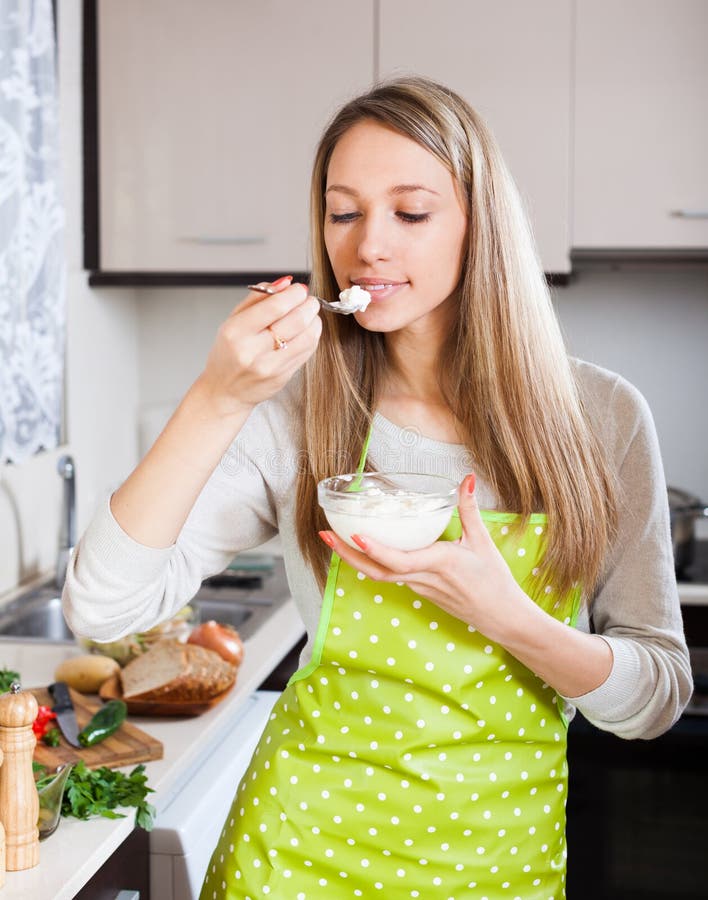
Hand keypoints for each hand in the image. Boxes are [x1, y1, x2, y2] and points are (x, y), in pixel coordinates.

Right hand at [197, 276, 321, 416]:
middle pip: (296, 320)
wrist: (225, 391)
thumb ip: (258, 298)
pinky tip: (306, 330)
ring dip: (314, 320)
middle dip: (309, 305)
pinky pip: (307, 352)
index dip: (294, 294)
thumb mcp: (232, 321)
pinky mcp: (283, 377)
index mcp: (236, 331)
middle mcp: (253, 350)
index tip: (299, 289)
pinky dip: (312, 336)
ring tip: (309, 314)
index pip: (275, 306)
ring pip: (307, 337)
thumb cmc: (228, 353)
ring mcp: (270, 366)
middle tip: (309, 300)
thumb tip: (285, 283)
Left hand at [319, 473, 527, 642]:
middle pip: (377, 571)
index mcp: (439, 563)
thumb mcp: (483, 541)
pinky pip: (389, 577)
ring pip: (379, 576)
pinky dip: (371, 563)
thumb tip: (465, 478)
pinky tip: (359, 548)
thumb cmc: (495, 581)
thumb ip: (469, 509)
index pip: (400, 560)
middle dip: (347, 555)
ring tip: (333, 539)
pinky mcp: (419, 592)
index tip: (355, 535)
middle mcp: (423, 579)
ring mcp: (419, 588)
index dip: (376, 550)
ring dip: (354, 559)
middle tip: (325, 535)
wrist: (503, 617)